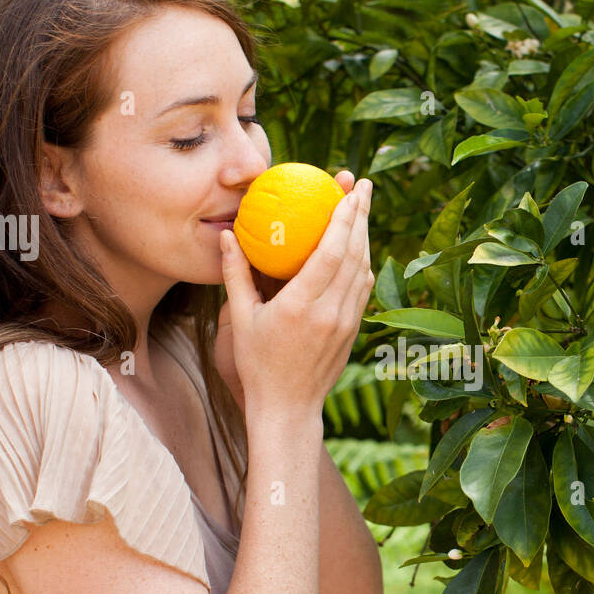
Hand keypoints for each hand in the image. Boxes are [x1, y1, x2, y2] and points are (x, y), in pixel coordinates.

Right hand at [217, 170, 372, 421]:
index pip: (331, 252)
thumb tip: (228, 235)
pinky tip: (358, 247)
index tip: (350, 190)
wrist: (287, 408)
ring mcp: (346, 322)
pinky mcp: (353, 330)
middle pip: (355, 253)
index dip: (344, 217)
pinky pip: (363, 289)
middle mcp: (331, 311)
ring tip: (361, 207)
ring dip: (365, 236)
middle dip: (361, 215)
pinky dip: (363, 262)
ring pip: (364, 269)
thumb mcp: (241, 319)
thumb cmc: (258, 364)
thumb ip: (236, 275)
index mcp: (302, 305)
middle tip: (363, 185)